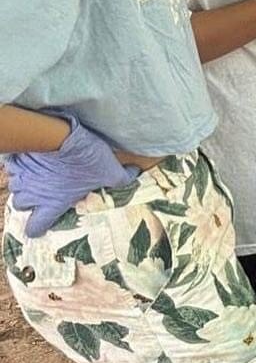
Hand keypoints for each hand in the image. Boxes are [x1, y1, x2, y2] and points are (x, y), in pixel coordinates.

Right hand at [5, 113, 139, 237]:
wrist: (61, 134)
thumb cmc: (85, 158)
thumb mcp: (109, 170)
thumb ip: (123, 178)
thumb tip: (135, 174)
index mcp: (51, 204)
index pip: (34, 228)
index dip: (38, 225)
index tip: (45, 218)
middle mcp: (31, 196)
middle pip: (22, 206)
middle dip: (31, 199)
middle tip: (46, 188)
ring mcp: (20, 178)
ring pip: (16, 186)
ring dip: (26, 181)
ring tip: (42, 171)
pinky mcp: (14, 161)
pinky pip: (12, 167)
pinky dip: (20, 164)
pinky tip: (35, 156)